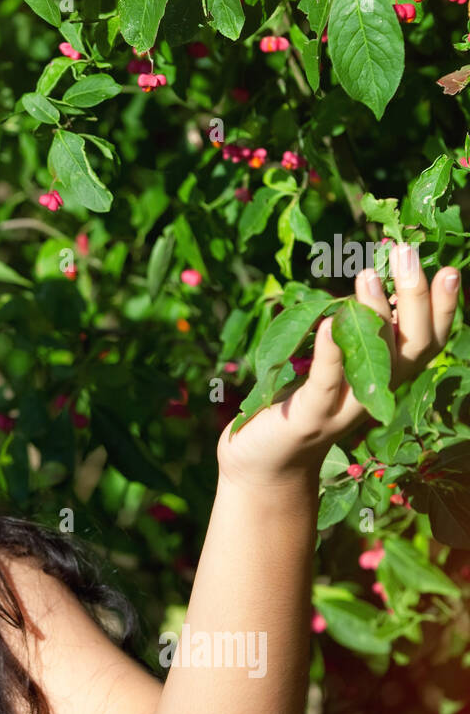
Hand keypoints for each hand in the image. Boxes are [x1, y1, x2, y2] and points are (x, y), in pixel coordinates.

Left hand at [217, 246, 461, 489]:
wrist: (264, 461)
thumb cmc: (299, 401)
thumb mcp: (333, 362)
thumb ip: (354, 331)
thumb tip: (374, 279)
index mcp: (385, 377)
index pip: (426, 341)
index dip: (443, 310)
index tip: (450, 269)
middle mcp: (374, 393)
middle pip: (412, 348)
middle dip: (414, 298)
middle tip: (406, 252)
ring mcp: (342, 409)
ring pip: (375, 365)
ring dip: (375, 316)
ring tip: (368, 275)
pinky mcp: (309, 418)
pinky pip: (326, 382)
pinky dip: (330, 352)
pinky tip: (329, 322)